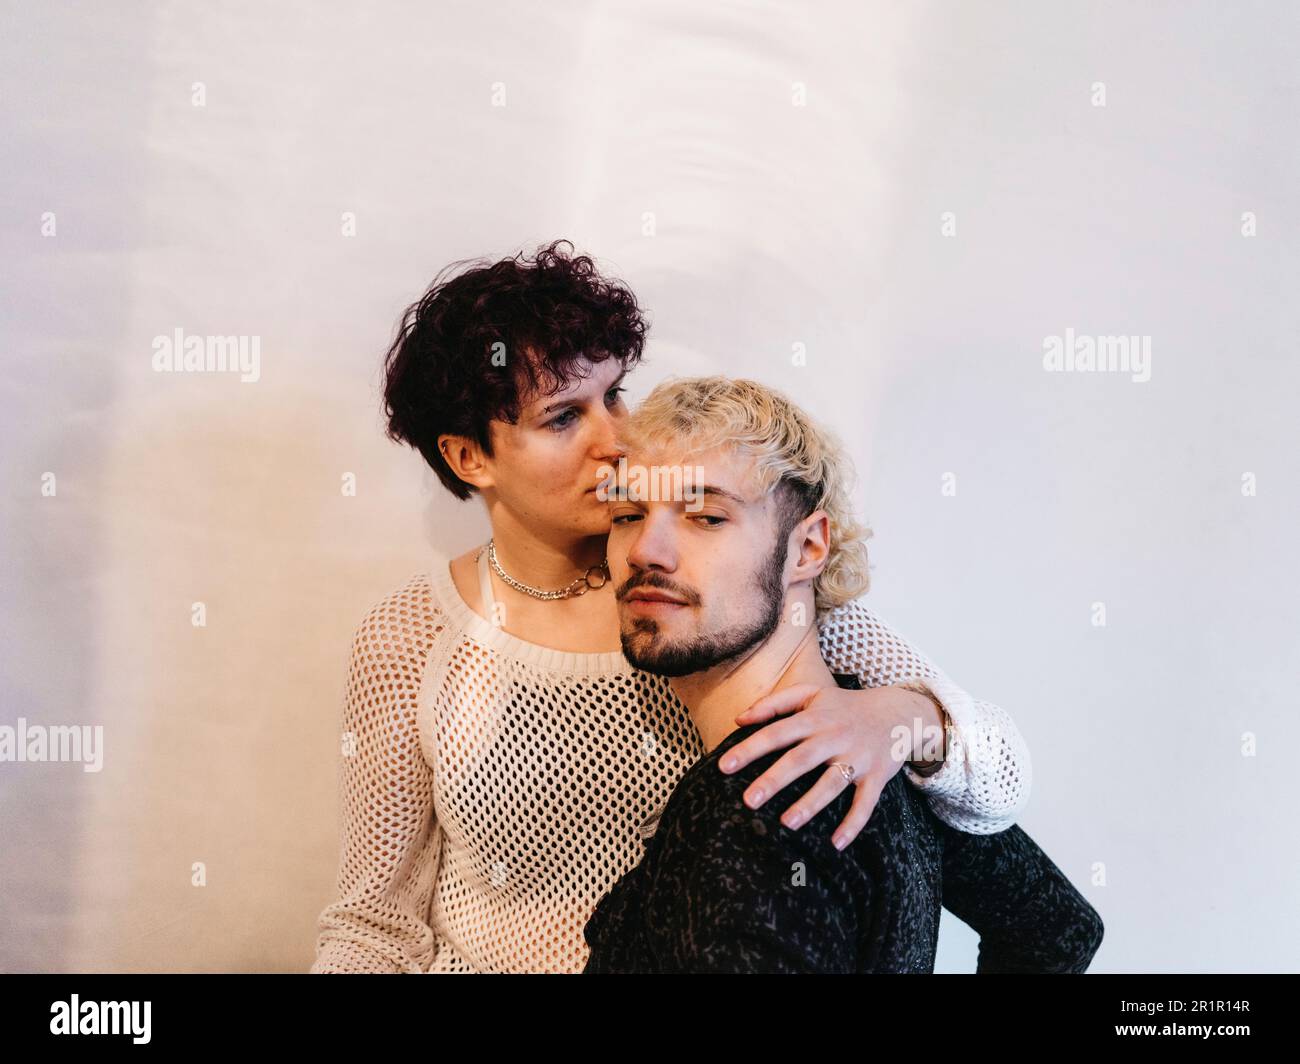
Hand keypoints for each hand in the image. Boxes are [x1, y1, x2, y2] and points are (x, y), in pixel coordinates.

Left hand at [719, 682, 925, 849]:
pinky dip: (854, 823)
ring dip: (810, 804)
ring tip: (787, 823)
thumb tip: (738, 719)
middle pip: (801, 759)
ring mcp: (858, 756)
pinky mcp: (878, 775)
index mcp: (815, 717)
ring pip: (832, 783)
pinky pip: (866, 803)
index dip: (751, 748)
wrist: (899, 711)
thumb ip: (774, 703)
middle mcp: (835, 736)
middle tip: (748, 800)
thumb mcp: (811, 693)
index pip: (778, 732)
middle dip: (774, 780)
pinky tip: (837, 843)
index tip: (724, 766)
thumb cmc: (844, 706)